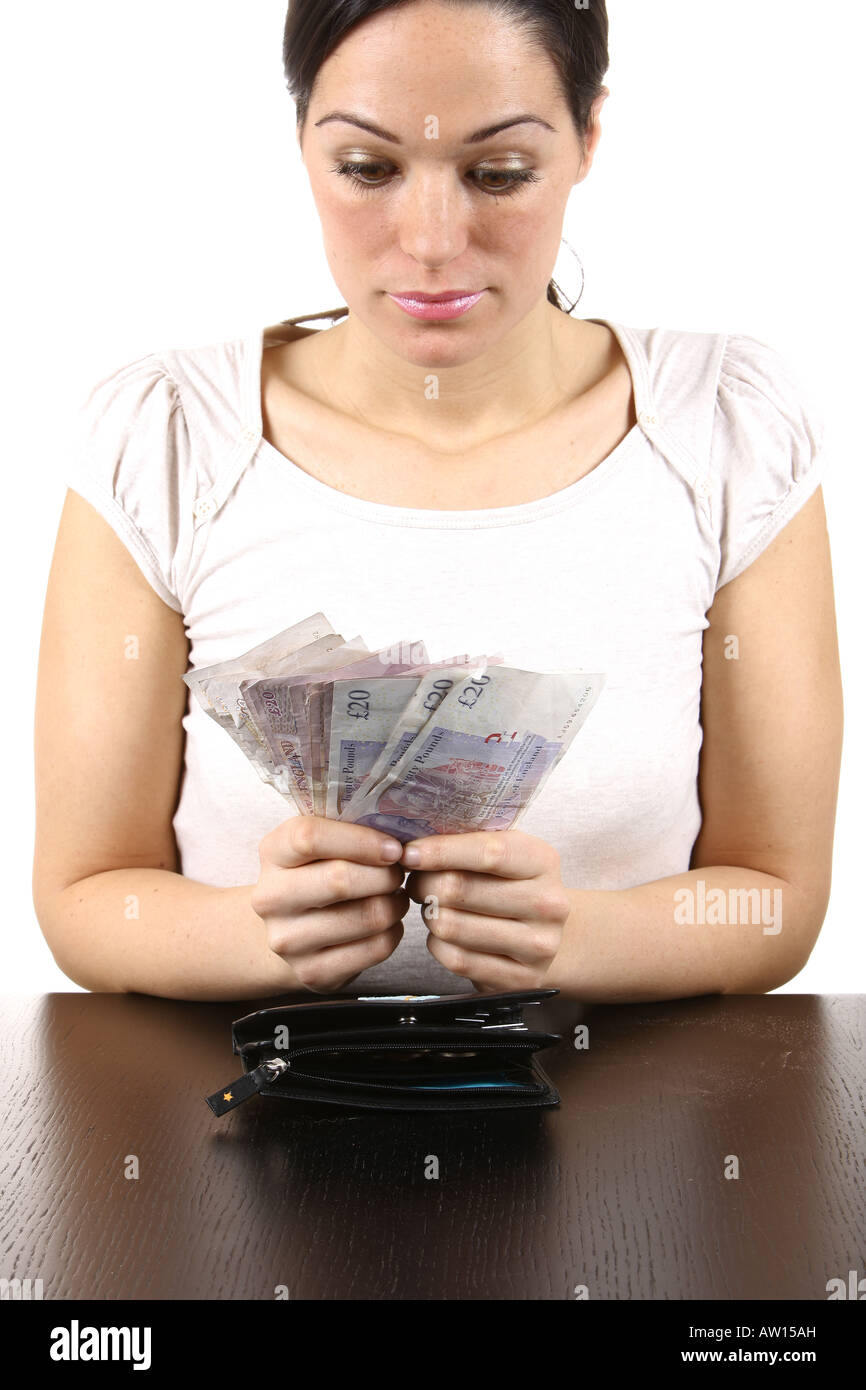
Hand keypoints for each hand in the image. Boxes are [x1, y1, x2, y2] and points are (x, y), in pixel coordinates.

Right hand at [251, 816, 410, 992]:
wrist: (289, 932)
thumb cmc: (315, 876)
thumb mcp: (318, 846)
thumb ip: (347, 831)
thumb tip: (401, 830)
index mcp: (272, 853)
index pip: (309, 837)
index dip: (360, 840)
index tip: (392, 847)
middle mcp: (270, 898)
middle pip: (340, 880)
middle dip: (385, 875)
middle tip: (398, 872)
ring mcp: (288, 940)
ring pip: (366, 916)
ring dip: (394, 904)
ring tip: (394, 896)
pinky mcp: (312, 972)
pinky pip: (375, 948)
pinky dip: (393, 933)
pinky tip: (386, 923)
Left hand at [400, 830, 569, 991]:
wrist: (546, 935)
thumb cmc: (513, 885)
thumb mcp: (505, 853)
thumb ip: (468, 844)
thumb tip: (414, 847)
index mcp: (543, 862)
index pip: (488, 853)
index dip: (442, 851)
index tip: (410, 853)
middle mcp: (548, 904)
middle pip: (459, 889)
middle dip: (425, 884)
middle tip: (418, 883)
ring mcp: (538, 945)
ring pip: (452, 926)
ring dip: (431, 916)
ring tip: (435, 908)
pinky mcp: (521, 979)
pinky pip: (457, 959)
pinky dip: (439, 945)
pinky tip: (446, 936)